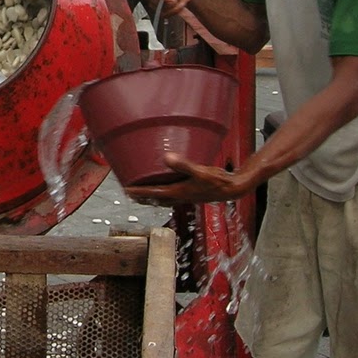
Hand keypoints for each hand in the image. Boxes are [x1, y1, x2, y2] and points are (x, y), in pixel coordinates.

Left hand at [123, 152, 259, 205]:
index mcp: (179, 192)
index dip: (139, 192)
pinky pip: (170, 194)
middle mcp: (179, 196)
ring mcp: (185, 196)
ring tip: (140, 193)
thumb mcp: (200, 171)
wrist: (232, 189)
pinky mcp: (190, 193)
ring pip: (162, 199)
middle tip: (128, 193)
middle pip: (155, 199)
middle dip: (141, 197)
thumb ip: (184, 165)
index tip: (126, 190)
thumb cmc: (218, 182)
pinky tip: (163, 185)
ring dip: (150, 197)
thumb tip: (167, 158)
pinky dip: (162, 192)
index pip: (153, 194)